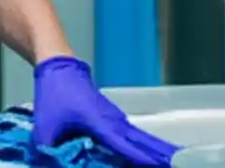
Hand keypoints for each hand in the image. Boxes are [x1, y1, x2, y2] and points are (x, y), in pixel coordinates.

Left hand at [32, 57, 179, 166]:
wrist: (59, 67)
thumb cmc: (54, 95)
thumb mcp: (45, 128)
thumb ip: (52, 151)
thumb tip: (54, 165)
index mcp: (98, 123)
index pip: (123, 146)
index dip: (141, 158)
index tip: (160, 165)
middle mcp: (113, 121)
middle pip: (143, 143)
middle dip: (160, 155)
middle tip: (179, 163)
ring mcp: (116, 119)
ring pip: (141, 139)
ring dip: (158, 151)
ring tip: (174, 161)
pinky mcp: (114, 119)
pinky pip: (134, 136)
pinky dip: (148, 146)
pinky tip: (157, 156)